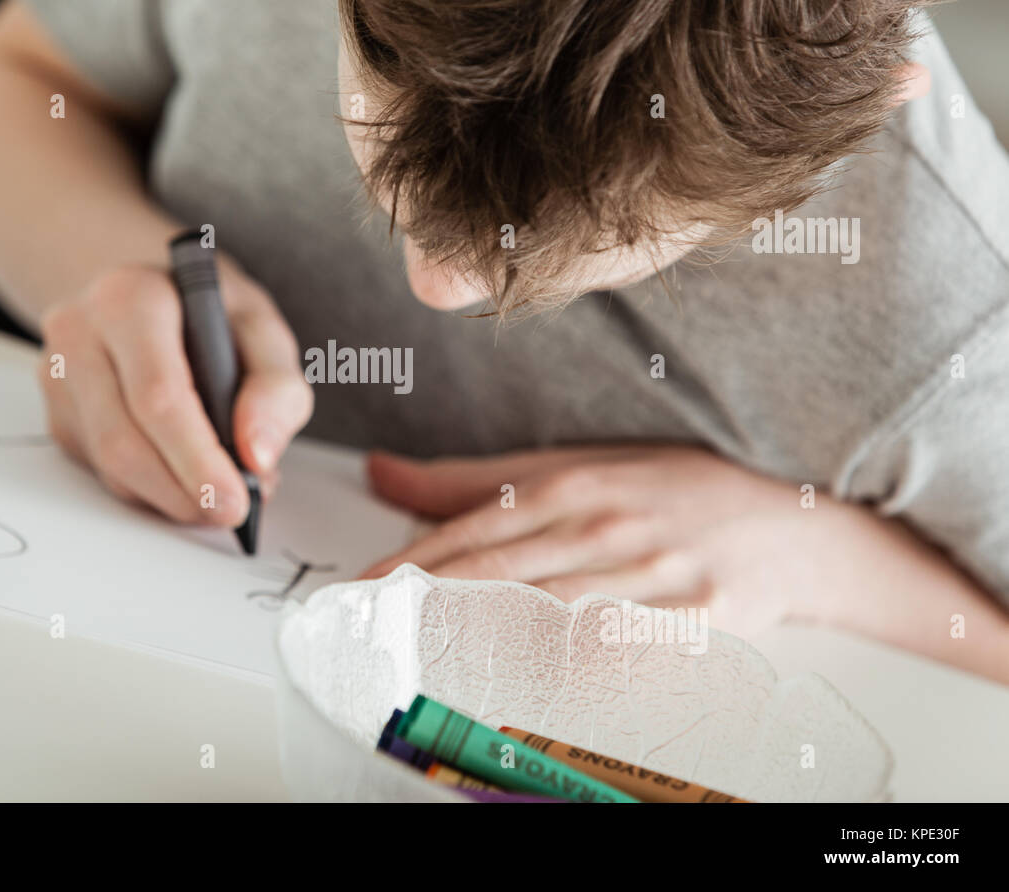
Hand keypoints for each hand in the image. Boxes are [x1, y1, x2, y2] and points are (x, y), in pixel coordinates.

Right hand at [38, 257, 312, 525]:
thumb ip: (275, 388)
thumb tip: (257, 456)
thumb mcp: (259, 327)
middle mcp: (79, 335)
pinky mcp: (58, 416)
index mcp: (130, 300)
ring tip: (217, 491)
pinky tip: (184, 475)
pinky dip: (151, 488)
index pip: (158, 395)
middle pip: (122, 441)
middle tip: (230, 511)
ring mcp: (58, 379)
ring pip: (108, 465)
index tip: (236, 497)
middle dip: (182, 491)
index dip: (198, 458)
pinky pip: (103, 472)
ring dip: (168, 496)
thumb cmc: (206, 311)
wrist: (146, 289)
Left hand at [360, 445, 923, 638]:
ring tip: (414, 656)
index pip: (473, 526)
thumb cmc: (674, 492)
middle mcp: (605, 526)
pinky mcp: (688, 624)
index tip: (360, 587)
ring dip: (473, 637)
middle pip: (496, 571)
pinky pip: (608, 655)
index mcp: (574, 482)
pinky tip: (509, 685)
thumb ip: (476, 477)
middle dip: (422, 602)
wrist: (789, 529)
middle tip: (366, 627)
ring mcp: (649, 577)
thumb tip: (382, 471)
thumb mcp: (580, 465)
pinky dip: (554, 671)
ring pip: (543, 614)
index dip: (409, 559)